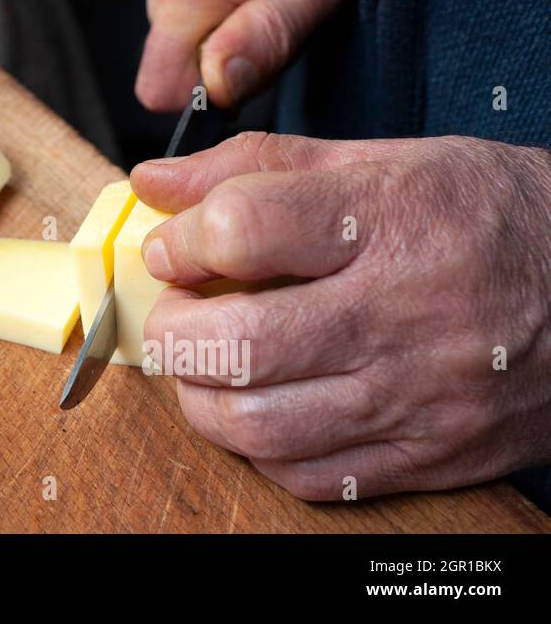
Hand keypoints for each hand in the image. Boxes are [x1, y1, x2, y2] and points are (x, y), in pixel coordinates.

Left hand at [130, 132, 550, 499]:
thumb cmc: (484, 214)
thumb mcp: (382, 160)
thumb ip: (258, 166)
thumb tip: (153, 182)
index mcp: (391, 219)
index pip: (245, 229)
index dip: (182, 240)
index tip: (174, 247)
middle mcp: (404, 311)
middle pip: (238, 343)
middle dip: (173, 331)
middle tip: (176, 314)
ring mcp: (418, 396)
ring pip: (259, 425)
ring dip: (201, 396)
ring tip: (208, 361)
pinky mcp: (430, 456)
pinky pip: (307, 477)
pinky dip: (259, 448)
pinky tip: (265, 405)